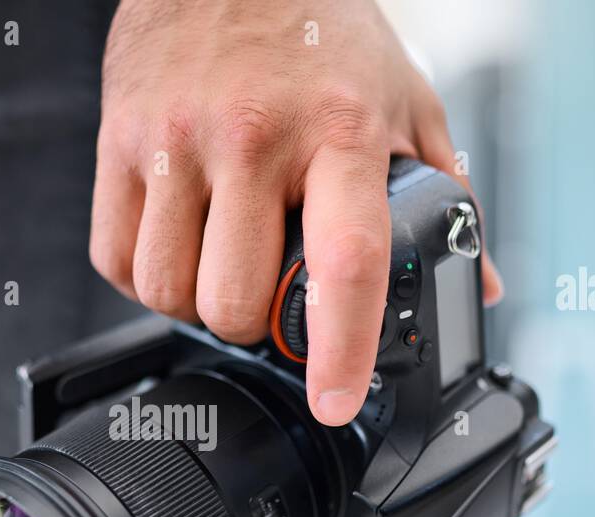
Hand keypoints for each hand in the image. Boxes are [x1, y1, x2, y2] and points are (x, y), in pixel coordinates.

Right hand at [90, 0, 502, 425]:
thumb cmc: (319, 31)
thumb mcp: (402, 99)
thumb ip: (444, 195)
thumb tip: (479, 285)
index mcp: (340, 131)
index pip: (341, 263)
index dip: (340, 350)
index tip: (334, 402)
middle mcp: (251, 136)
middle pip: (233, 301)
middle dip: (250, 327)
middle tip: (266, 298)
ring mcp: (175, 139)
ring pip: (167, 290)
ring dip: (194, 306)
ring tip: (218, 268)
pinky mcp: (119, 140)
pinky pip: (114, 258)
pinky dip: (143, 278)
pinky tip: (175, 249)